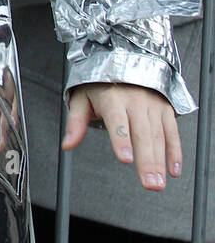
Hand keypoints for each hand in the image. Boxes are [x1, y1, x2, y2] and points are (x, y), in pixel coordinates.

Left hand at [63, 82, 181, 190]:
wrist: (125, 59)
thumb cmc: (101, 84)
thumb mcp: (82, 98)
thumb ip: (76, 123)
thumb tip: (67, 145)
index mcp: (112, 98)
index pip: (117, 121)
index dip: (121, 140)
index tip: (125, 158)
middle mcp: (135, 101)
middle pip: (141, 134)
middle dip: (147, 160)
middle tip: (149, 184)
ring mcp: (152, 105)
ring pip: (158, 136)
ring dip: (161, 161)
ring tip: (159, 183)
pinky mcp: (165, 109)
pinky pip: (172, 132)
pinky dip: (175, 152)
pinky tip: (174, 170)